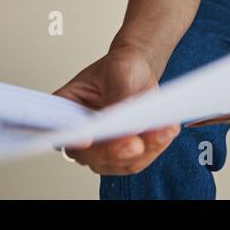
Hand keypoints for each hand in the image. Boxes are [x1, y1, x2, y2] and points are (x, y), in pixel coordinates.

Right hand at [52, 47, 180, 174]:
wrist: (137, 71)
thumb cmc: (120, 67)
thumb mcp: (119, 72)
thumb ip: (119, 98)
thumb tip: (128, 124)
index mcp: (66, 111)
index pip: (63, 130)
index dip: (72, 139)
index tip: (87, 140)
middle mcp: (81, 135)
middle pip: (93, 156)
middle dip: (116, 152)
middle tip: (135, 144)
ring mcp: (102, 148)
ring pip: (120, 162)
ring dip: (144, 150)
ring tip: (163, 132)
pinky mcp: (124, 152)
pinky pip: (140, 158)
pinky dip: (155, 146)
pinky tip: (167, 132)